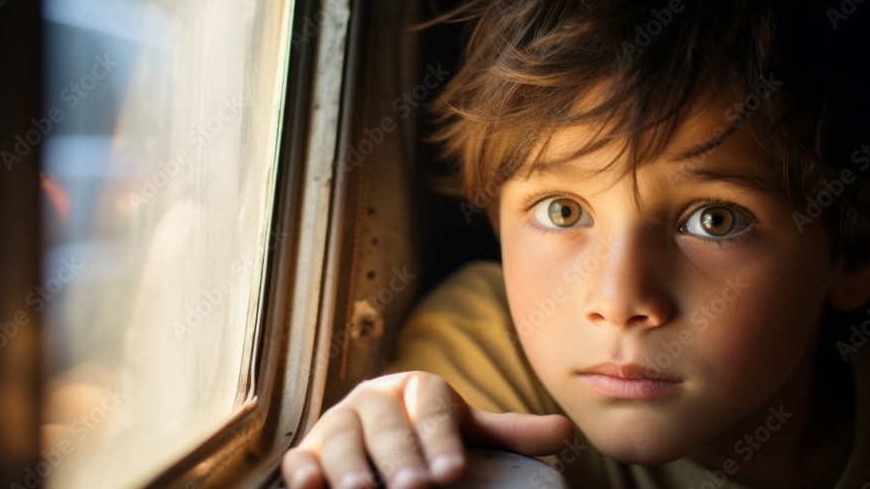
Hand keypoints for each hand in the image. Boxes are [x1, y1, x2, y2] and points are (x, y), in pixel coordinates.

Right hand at [281, 371, 573, 488]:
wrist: (379, 437)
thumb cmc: (429, 437)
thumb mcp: (468, 432)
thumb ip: (510, 434)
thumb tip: (566, 431)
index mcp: (418, 389)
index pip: (430, 409)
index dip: (439, 439)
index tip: (452, 472)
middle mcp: (375, 399)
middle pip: (385, 424)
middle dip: (398, 456)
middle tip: (413, 486)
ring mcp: (340, 422)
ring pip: (342, 438)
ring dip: (350, 464)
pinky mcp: (312, 448)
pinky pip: (303, 455)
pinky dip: (304, 469)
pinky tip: (310, 484)